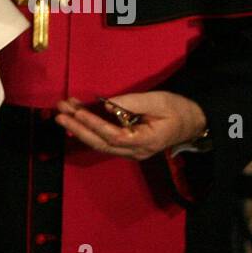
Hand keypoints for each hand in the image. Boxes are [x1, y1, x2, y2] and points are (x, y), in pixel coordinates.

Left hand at [54, 91, 207, 160]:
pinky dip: (88, 128)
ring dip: (79, 128)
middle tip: (59, 114)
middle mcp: (134, 151)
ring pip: (100, 144)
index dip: (93, 124)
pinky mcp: (126, 145)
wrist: (192, 122)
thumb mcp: (158, 101)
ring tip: (62, 111)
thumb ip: (132, 103)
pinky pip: (104, 140)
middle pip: (101, 144)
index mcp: (145, 141)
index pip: (113, 136)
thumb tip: (106, 104)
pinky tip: (75, 117)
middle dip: (78, 128)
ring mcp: (130, 151)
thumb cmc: (177, 110)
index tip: (76, 112)